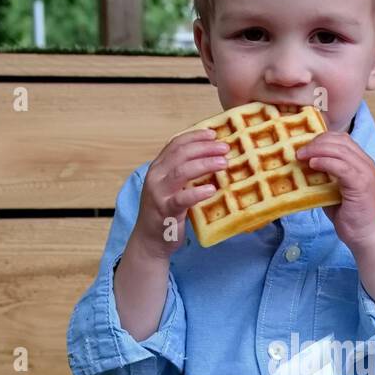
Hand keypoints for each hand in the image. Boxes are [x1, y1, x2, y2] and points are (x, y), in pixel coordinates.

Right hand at [133, 128, 229, 257]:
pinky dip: (198, 192)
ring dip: (205, 164)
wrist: (149, 241)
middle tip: (225, 148)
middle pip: (181, 153)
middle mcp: (156, 176)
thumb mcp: (172, 188)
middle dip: (205, 147)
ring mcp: (159, 193)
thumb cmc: (166, 213)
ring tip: (224, 163)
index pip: (175, 143)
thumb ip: (186, 174)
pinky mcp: (165, 211)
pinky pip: (182, 199)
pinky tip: (212, 190)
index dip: (195, 136)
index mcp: (158, 168)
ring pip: (182, 171)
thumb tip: (214, 160)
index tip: (214, 133)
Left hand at [299, 131, 374, 250]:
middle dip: (317, 142)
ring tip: (301, 156)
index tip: (304, 145)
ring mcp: (365, 173)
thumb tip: (303, 164)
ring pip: (340, 150)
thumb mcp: (333, 189)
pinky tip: (312, 165)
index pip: (343, 140)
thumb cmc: (348, 215)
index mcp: (361, 162)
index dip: (322, 138)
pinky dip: (325, 162)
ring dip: (317, 150)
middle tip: (299, 151)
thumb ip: (324, 175)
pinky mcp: (361, 184)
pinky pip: (341, 166)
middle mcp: (366, 163)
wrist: (363, 235)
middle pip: (340, 141)